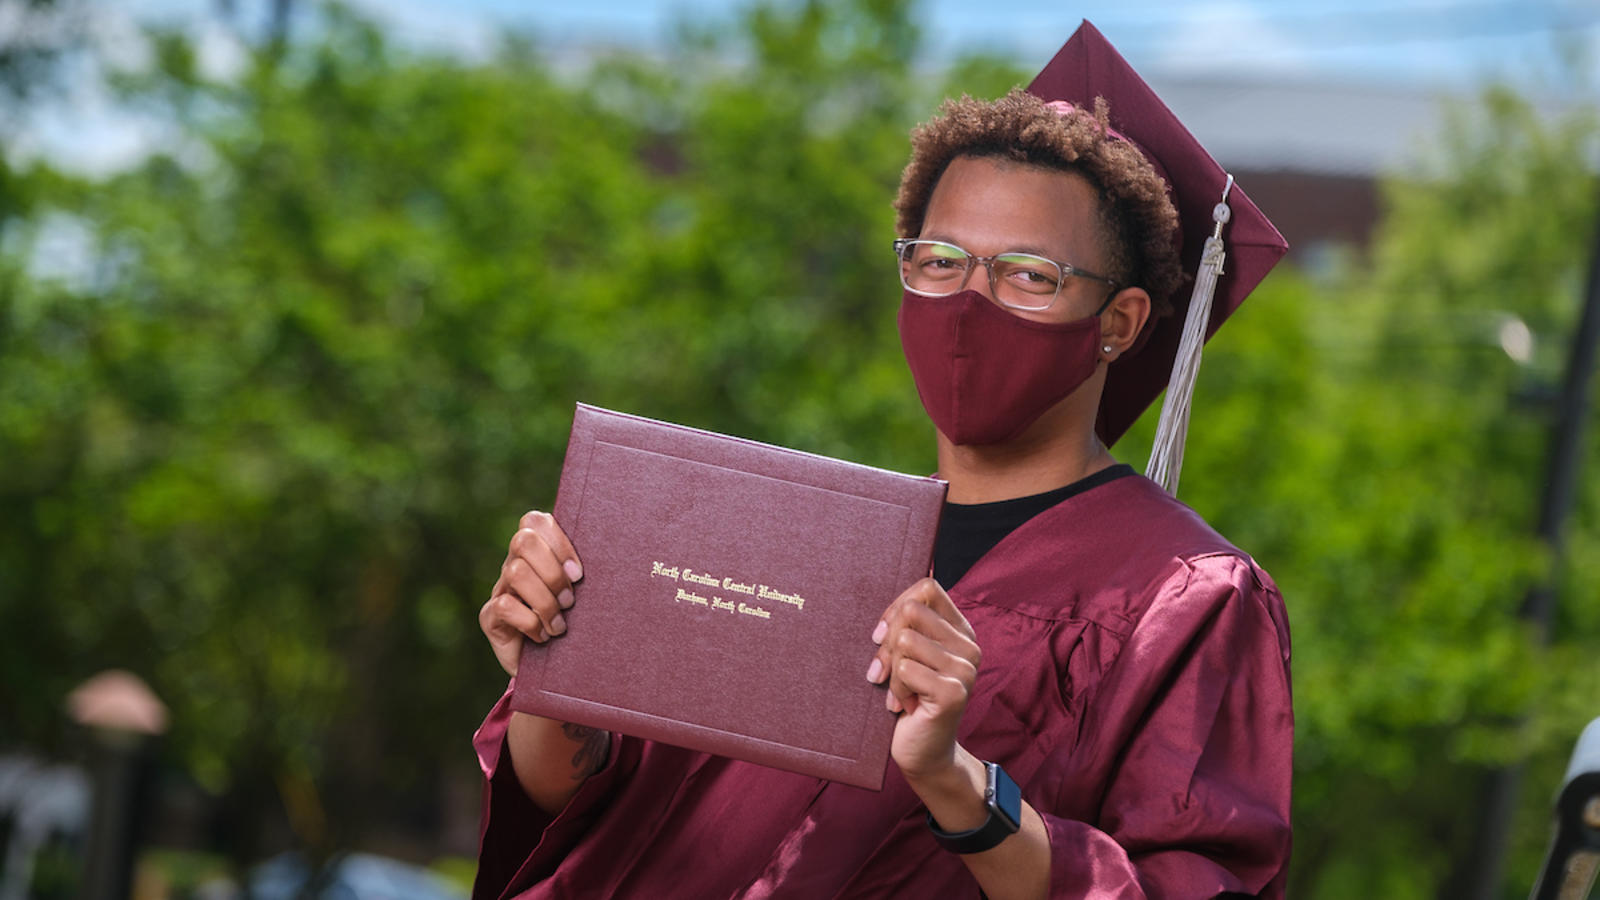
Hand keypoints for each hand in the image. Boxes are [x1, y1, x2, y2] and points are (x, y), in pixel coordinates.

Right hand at [479, 510, 583, 675]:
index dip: (559, 543)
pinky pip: (505, 606)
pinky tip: (544, 635)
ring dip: (545, 601)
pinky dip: (530, 622)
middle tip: (570, 600)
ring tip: (561, 624)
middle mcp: (515, 564)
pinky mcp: (490, 616)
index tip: (579, 574)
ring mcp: (501, 589)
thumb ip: (588, 573)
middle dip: (553, 572)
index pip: (536, 521)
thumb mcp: (587, 594)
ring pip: (516, 572)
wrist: (556, 667)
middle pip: (523, 541)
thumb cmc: (578, 623)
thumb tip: (620, 553)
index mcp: (538, 552)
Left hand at [866, 577, 981, 780]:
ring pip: (904, 641)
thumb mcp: (907, 653)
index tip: (883, 635)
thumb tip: (915, 575)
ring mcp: (965, 669)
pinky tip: (903, 706)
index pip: (927, 588)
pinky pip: (905, 670)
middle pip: (911, 610)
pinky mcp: (954, 692)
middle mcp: (970, 647)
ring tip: (899, 690)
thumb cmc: (908, 697)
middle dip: (887, 641)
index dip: (896, 607)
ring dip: (891, 670)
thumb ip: (908, 621)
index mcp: (960, 631)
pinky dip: (895, 689)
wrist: (921, 751)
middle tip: (887, 670)